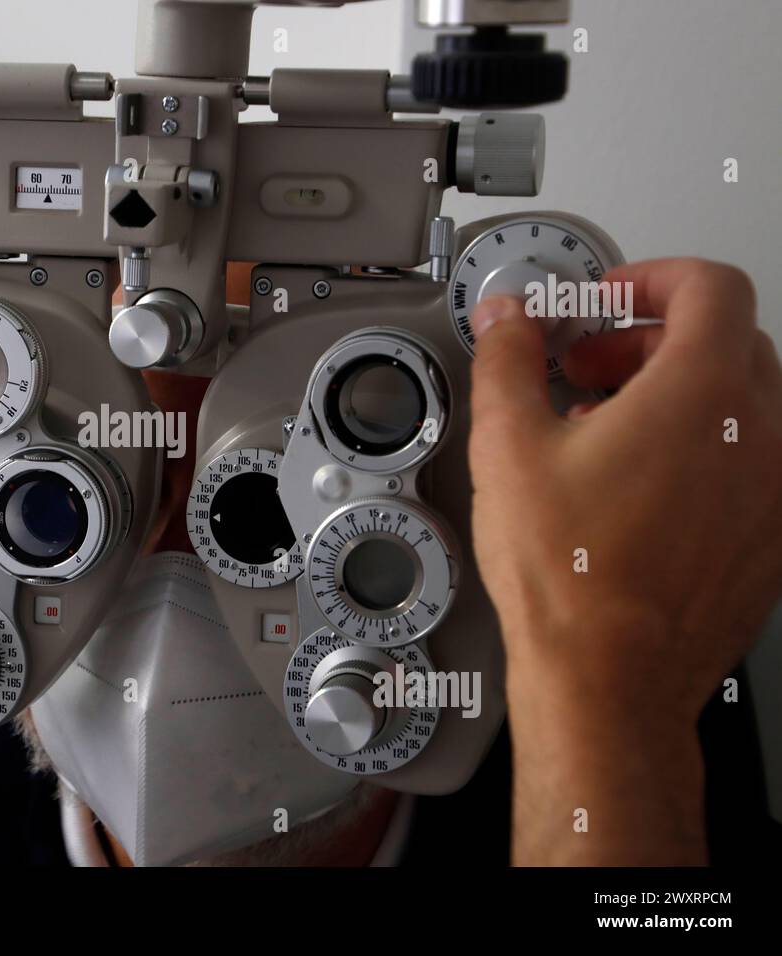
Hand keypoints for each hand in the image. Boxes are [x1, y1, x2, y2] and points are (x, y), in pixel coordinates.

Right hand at [467, 259, 781, 863]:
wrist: (609, 680)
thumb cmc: (568, 575)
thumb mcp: (508, 445)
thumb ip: (507, 360)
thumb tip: (506, 321)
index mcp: (704, 391)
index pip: (710, 286)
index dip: (652, 277)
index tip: (609, 301)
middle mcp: (760, 432)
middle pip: (726, 341)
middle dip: (650, 339)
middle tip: (589, 366)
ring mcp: (773, 488)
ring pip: (741, 404)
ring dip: (676, 394)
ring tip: (604, 429)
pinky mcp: (769, 537)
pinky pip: (747, 463)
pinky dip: (700, 449)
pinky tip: (633, 486)